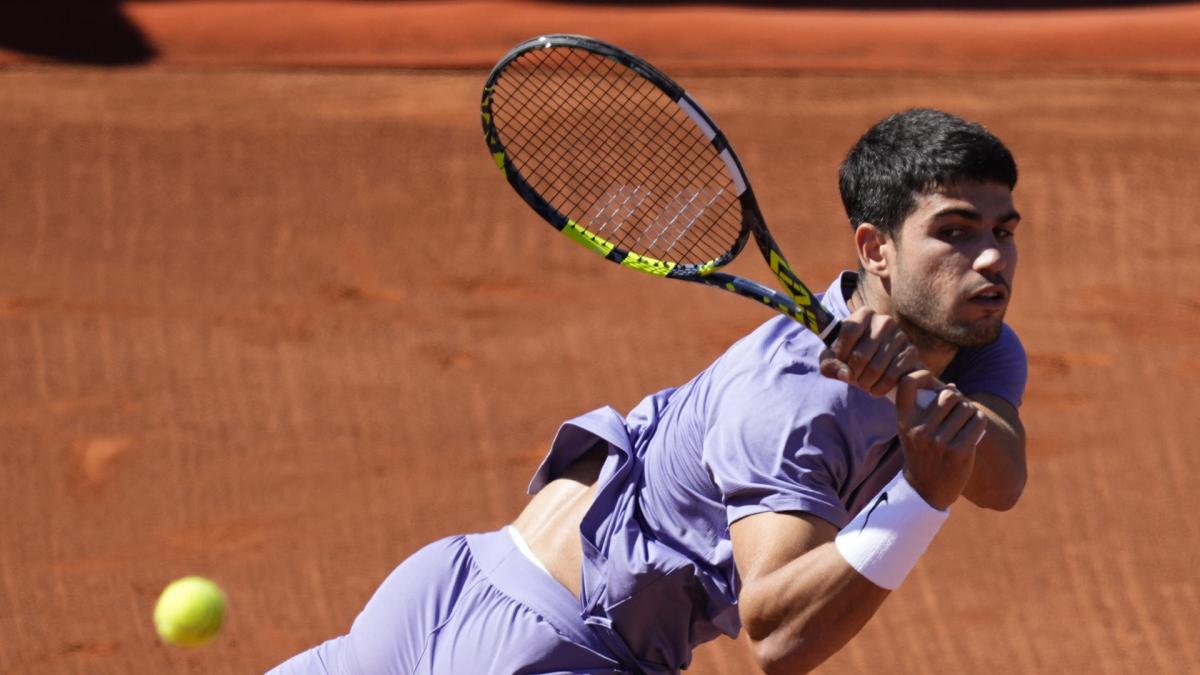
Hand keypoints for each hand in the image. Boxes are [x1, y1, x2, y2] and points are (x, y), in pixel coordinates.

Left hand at [819, 307, 923, 397]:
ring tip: (863, 385)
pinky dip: (879, 388)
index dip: (840, 356)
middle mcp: (884, 321)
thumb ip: (829, 365)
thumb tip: (845, 374)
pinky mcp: (912, 352)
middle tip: (853, 379)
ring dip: (865, 383)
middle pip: (860, 355)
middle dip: (853, 374)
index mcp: (864, 314)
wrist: (882, 366)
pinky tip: (875, 389)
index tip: (840, 363)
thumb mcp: (834, 359)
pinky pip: (892, 376)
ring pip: (876, 368)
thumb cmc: (853, 357)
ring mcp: (900, 336)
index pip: (848, 335)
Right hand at [895, 371, 986, 509]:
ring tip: (966, 421)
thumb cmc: (922, 452)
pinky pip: (978, 422)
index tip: (929, 379)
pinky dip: (979, 421)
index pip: (907, 384)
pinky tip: (974, 427)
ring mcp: (939, 442)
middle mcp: (920, 430)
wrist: (927, 489)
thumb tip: (953, 386)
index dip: (921, 375)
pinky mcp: (959, 451)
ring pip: (966, 408)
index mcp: (905, 421)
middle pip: (949, 395)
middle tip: (958, 408)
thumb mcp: (914, 430)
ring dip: (970, 411)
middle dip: (958, 399)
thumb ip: (928, 407)